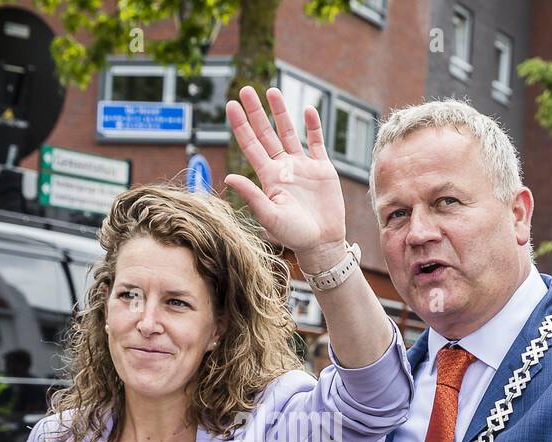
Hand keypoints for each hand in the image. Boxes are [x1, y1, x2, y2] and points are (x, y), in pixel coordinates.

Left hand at [224, 86, 346, 269]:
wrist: (322, 242)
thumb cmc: (293, 235)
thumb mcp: (269, 216)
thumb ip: (251, 195)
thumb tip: (229, 176)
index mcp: (268, 177)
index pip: (250, 145)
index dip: (240, 125)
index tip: (230, 105)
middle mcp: (282, 167)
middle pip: (266, 133)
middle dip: (255, 112)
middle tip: (245, 89)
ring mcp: (302, 166)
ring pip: (288, 132)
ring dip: (280, 112)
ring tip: (272, 91)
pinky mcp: (322, 168)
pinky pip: (316, 142)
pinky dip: (312, 126)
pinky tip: (307, 110)